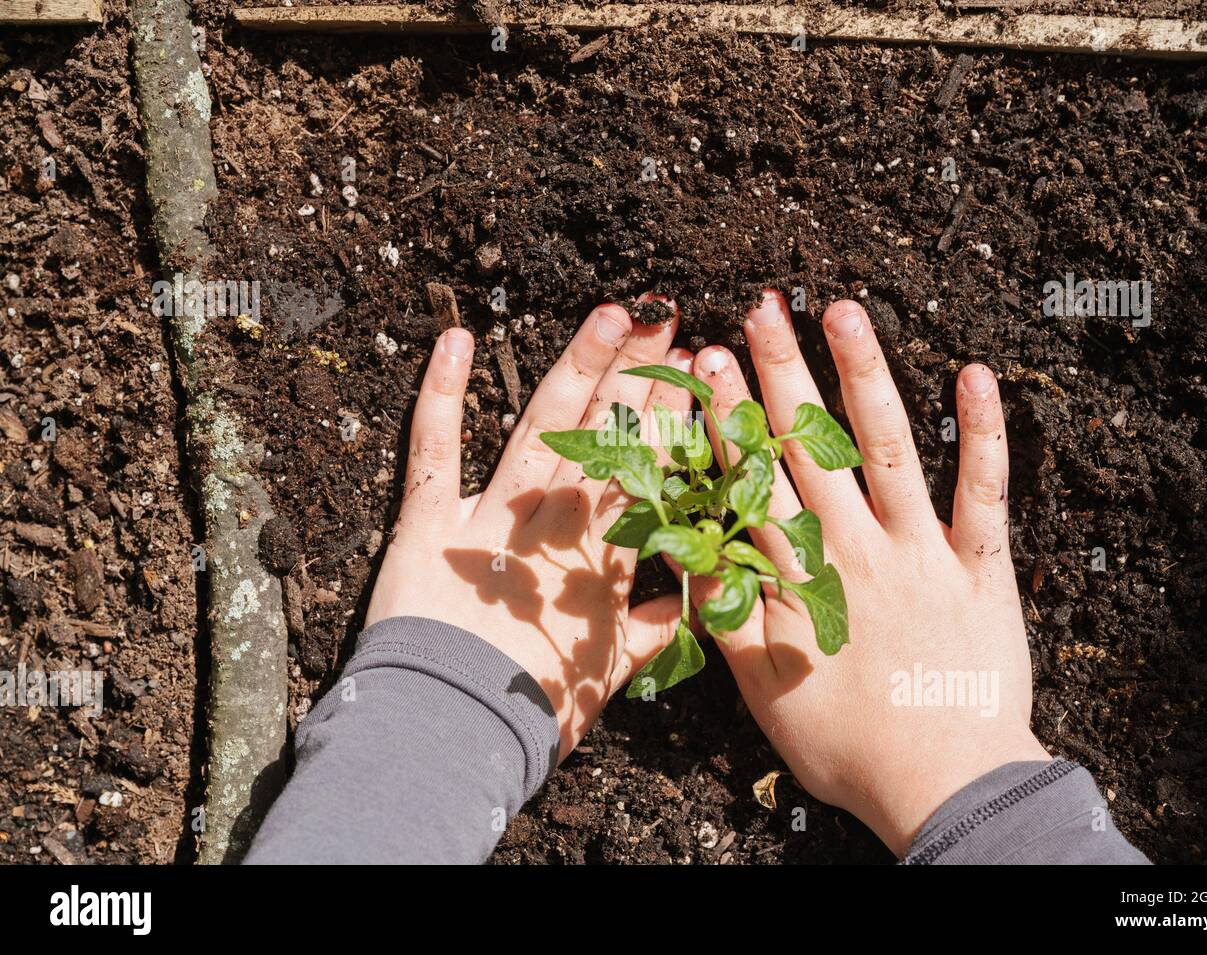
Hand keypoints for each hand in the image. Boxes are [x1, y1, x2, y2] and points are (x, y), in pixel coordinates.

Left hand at [365, 303, 694, 758]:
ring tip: (609, 313)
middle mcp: (554, 526)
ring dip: (576, 366)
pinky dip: (442, 393)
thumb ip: (647, 635)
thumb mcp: (604, 679)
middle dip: (636, 374)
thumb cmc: (533, 711)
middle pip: (605, 437)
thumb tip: (686, 607)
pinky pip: (434, 449)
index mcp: (600, 561)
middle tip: (663, 316)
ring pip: (542, 428)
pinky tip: (455, 339)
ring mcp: (491, 518)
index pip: (647, 473)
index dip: (671, 418)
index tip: (694, 369)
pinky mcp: (428, 523)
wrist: (452, 731)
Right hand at [687, 291, 1048, 856]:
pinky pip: (983, 490)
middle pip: (812, 445)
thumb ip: (724, 614)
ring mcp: (923, 549)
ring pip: (889, 446)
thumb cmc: (848, 746)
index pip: (755, 478)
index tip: (711, 359)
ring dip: (867, 375)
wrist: (945, 785)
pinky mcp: (980, 565)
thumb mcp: (763, 690)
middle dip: (784, 371)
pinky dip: (981, 432)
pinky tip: (974, 374)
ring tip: (845, 311)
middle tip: (765, 307)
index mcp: (801, 576)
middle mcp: (858, 547)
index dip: (731, 415)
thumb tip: (685, 550)